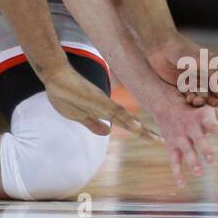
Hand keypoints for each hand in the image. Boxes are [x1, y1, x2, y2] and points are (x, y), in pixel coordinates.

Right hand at [42, 63, 161, 142]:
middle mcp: (107, 106)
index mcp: (103, 110)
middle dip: (146, 133)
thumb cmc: (63, 94)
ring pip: (126, 118)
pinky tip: (137, 127)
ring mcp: (103, 103)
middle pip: (130, 122)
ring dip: (141, 129)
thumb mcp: (78, 116)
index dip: (139, 131)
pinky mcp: (97, 100)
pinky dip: (126, 120)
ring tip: (157, 138)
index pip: (125, 123)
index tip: (153, 139)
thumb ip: (93, 123)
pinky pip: (114, 112)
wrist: (55, 77)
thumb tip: (107, 132)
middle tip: (163, 141)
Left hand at [146, 31, 217, 105]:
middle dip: (214, 98)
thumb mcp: (196, 58)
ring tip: (197, 101)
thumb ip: (208, 69)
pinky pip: (189, 94)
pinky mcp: (182, 84)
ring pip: (201, 94)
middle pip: (213, 91)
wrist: (161, 47)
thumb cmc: (180, 49)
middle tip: (212, 102)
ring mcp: (193, 80)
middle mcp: (203, 74)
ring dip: (202, 100)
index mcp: (210, 66)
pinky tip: (189, 100)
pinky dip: (191, 99)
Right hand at [149, 95, 217, 187]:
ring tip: (199, 172)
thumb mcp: (212, 113)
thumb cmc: (196, 113)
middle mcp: (191, 128)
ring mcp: (180, 137)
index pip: (213, 125)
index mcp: (203, 119)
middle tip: (212, 160)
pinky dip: (177, 172)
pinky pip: (174, 160)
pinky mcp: (171, 146)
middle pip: (198, 139)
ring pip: (186, 150)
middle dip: (205, 149)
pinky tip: (182, 184)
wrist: (167, 107)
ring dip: (192, 161)